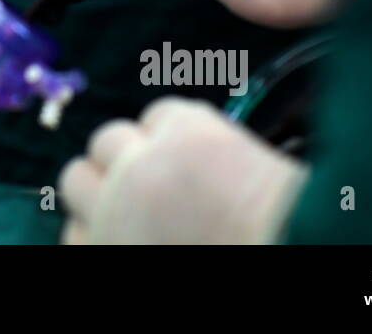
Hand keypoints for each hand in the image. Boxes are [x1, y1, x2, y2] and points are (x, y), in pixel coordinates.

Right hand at [59, 98, 307, 243]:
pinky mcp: (177, 128)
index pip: (73, 233)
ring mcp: (141, 165)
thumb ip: (136, 240)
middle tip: (142, 188)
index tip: (120, 224)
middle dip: (106, 181)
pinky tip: (204, 146)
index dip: (98, 223)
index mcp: (110, 249)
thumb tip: (124, 224)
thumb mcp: (163, 257)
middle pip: (75, 179)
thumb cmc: (242, 255)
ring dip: (135, 148)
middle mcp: (112, 210)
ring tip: (173, 164)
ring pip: (108, 139)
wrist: (298, 248)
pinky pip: (160, 113)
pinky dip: (178, 125)